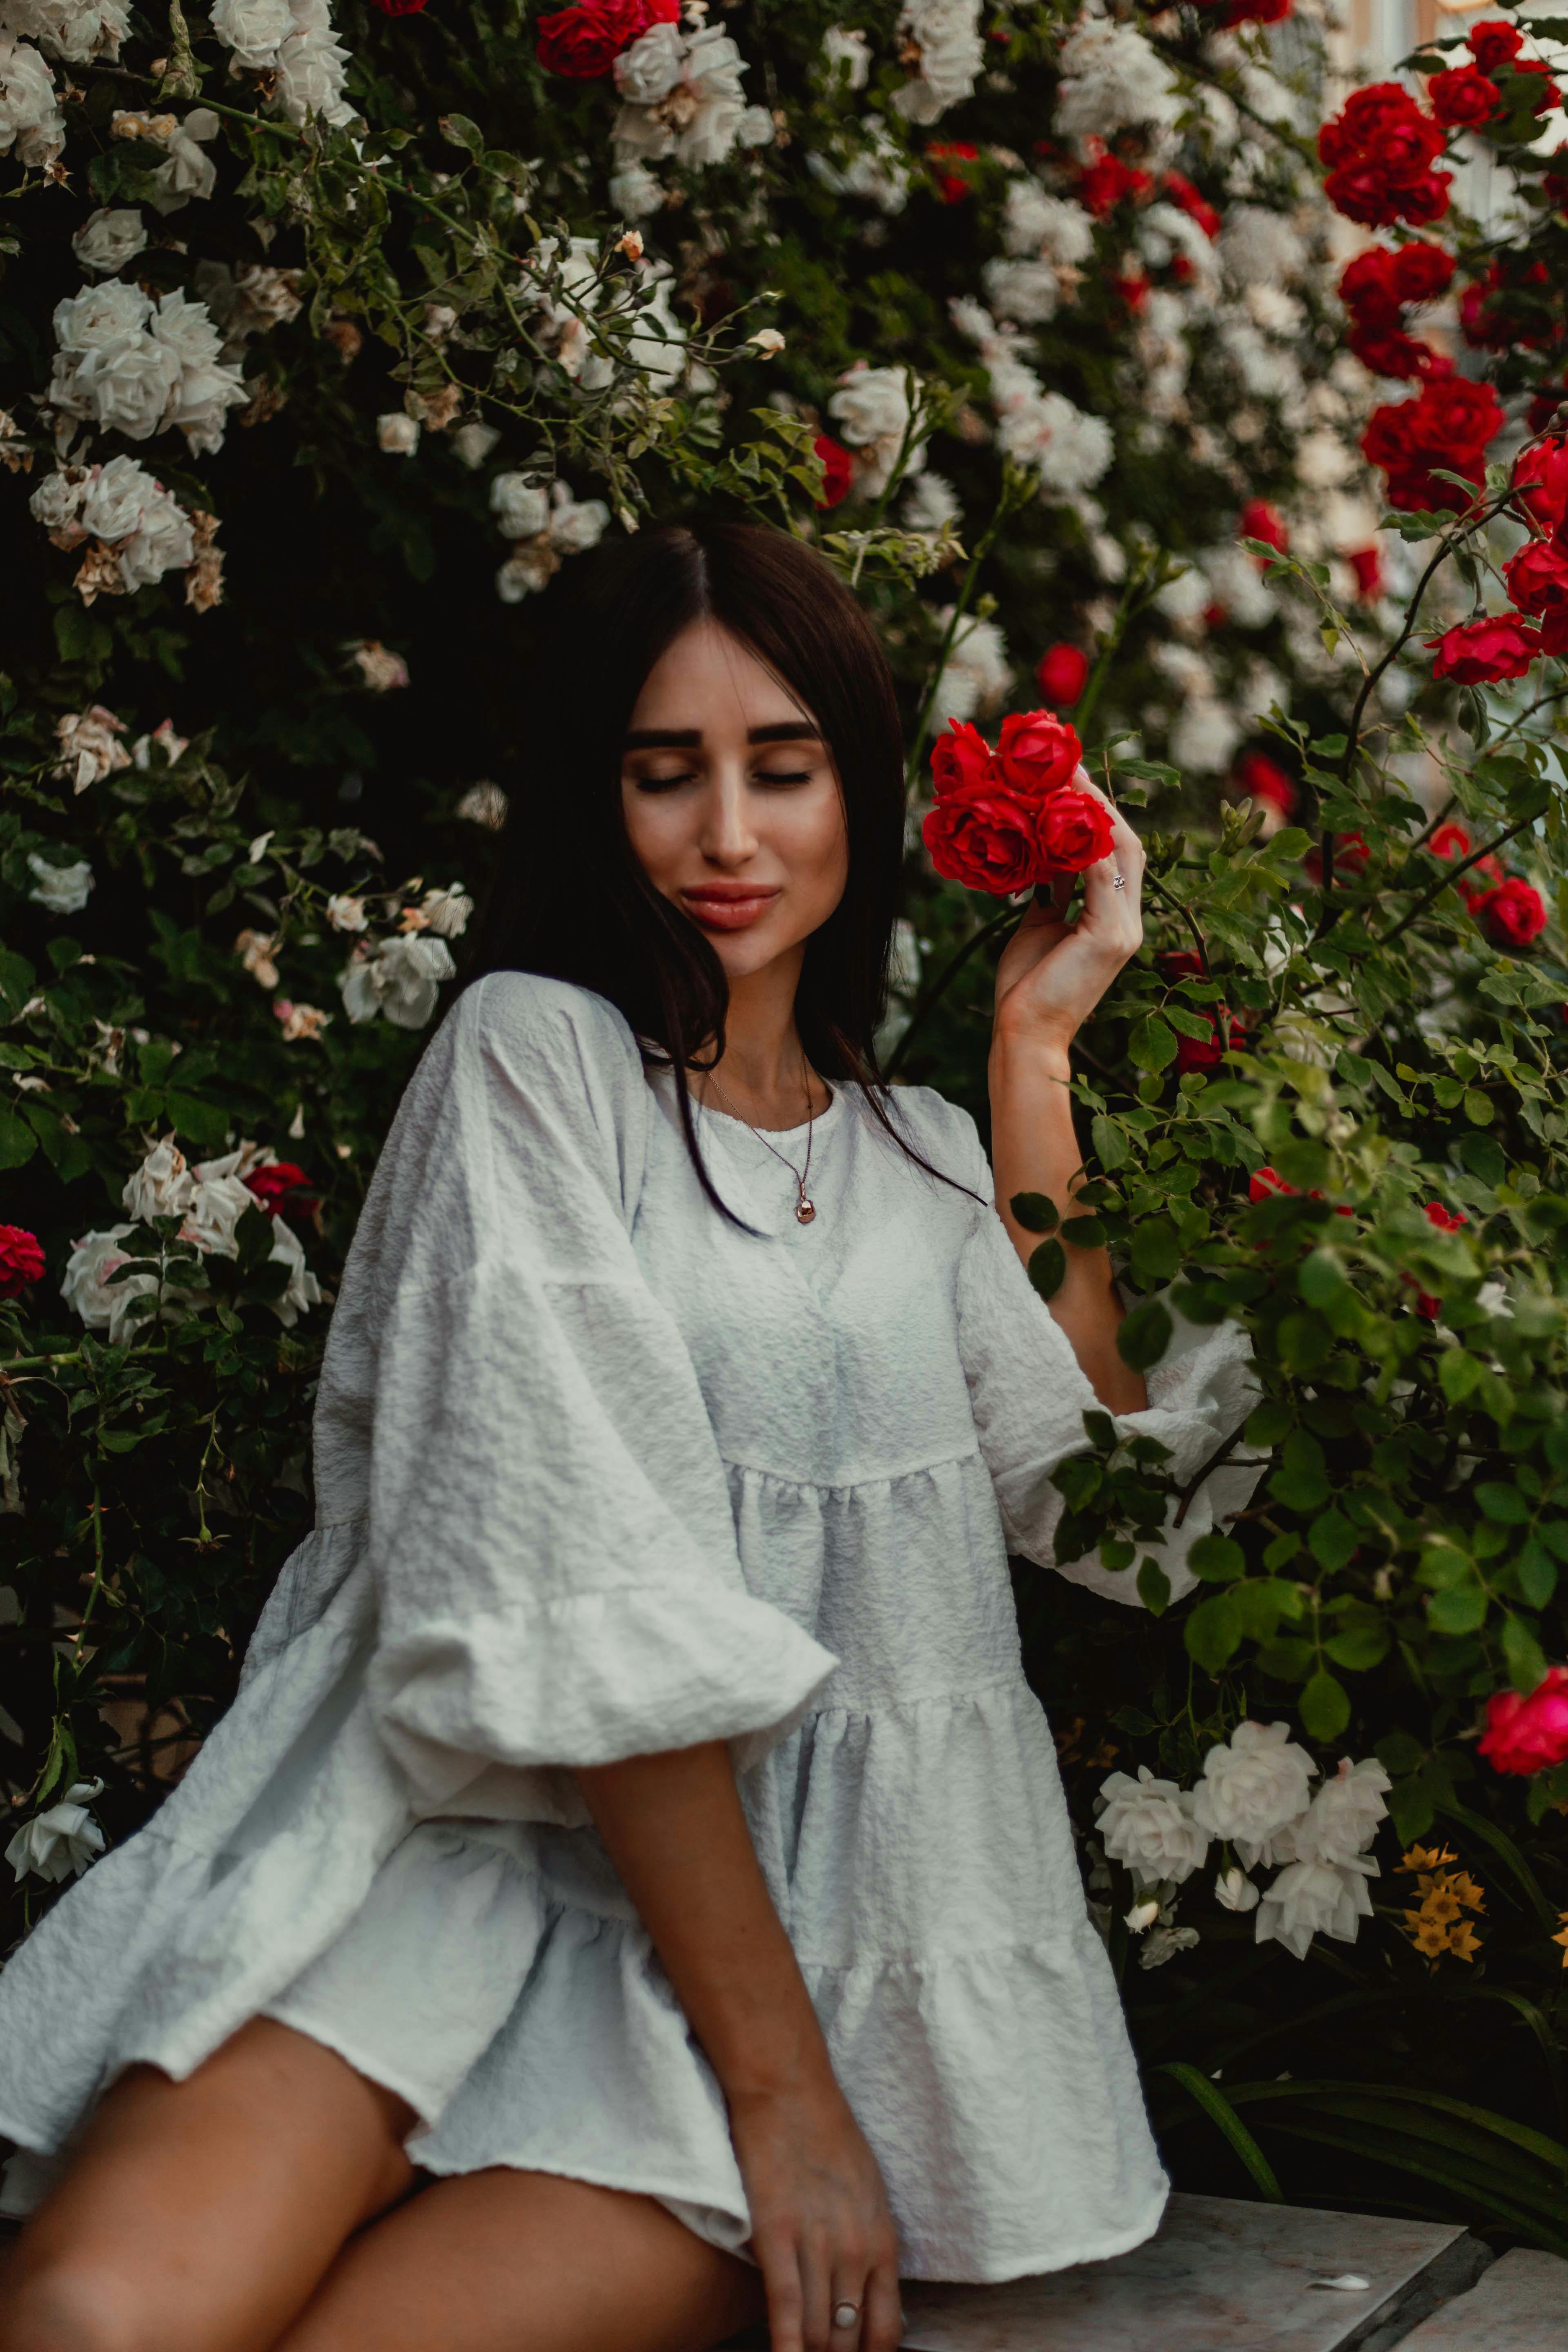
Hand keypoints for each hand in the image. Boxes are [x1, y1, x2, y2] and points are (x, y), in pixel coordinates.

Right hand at [729, 2076, 903, 2351]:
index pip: (885, 2330)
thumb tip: (869, 2290)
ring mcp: (817, 2246)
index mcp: (882, 2242)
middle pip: (846, 2338)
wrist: (790, 2090)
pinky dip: (784, 2346)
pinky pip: (785, 2310)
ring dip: (807, 2351)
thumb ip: (870, 2242)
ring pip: (816, 2332)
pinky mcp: (776, 2237)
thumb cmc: (829, 2135)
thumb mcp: (869, 2191)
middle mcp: (856, 2252)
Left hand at [993, 775, 1144, 1060]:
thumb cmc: (1028, 986)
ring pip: (1119, 853)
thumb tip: (1045, 862)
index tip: (1070, 783)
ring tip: (1064, 779)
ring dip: (1091, 812)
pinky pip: (1100, 876)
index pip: (1116, 855)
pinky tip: (1061, 816)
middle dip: (1099, 803)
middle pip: (1126, 845)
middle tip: (1068, 767)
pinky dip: (1082, 843)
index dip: (1099, 816)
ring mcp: (1125, 930)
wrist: (1026, 1034)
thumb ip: (1052, 895)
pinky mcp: (1110, 937)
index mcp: (1115, 920)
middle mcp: (1129, 921)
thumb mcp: (1040, 928)